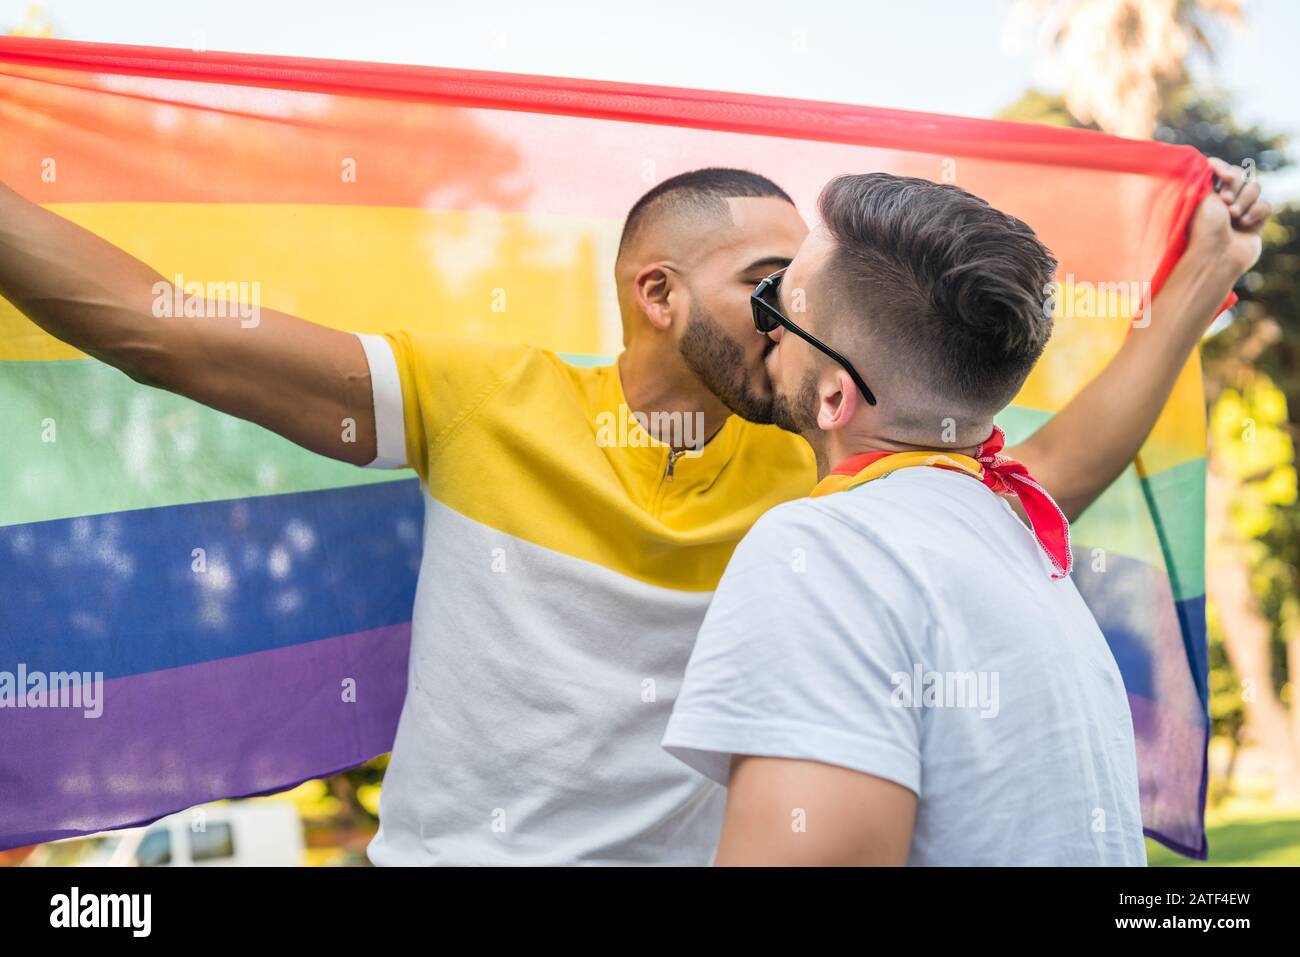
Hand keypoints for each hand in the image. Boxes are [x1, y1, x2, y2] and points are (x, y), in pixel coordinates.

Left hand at [1186, 157, 1270, 278]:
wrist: (1215, 256)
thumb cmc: (1203, 227)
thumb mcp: (1199, 195)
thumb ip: (1206, 175)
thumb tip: (1211, 160)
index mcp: (1206, 192)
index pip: (1222, 168)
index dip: (1224, 169)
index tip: (1222, 177)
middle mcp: (1223, 200)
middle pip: (1242, 174)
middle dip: (1235, 186)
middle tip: (1224, 201)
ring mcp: (1240, 210)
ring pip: (1255, 187)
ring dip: (1244, 200)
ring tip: (1232, 216)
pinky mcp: (1255, 222)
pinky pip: (1265, 206)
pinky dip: (1254, 213)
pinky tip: (1243, 225)